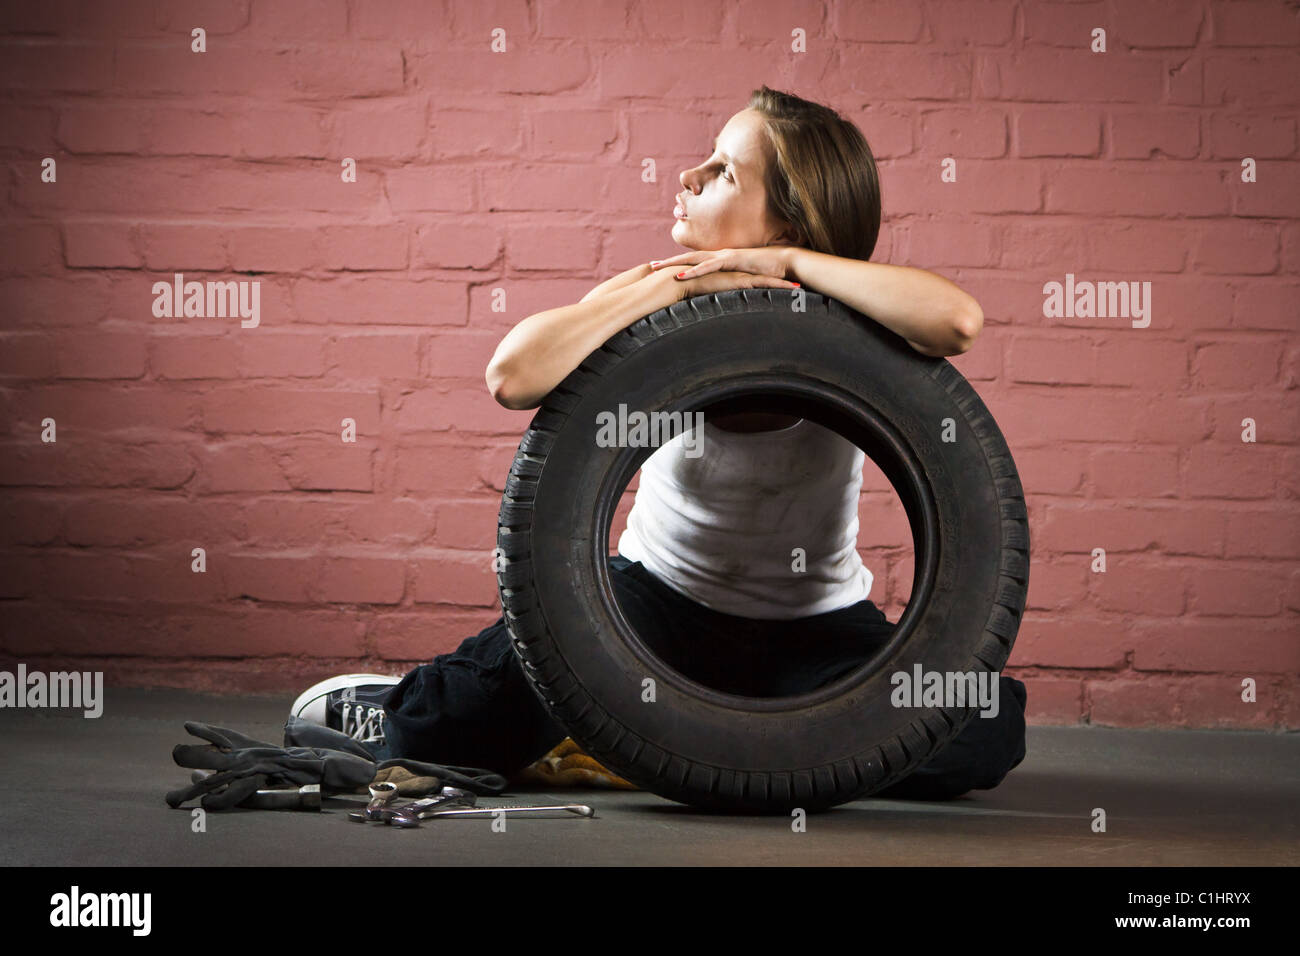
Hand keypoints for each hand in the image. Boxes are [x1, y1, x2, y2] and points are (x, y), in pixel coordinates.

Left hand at [648, 246, 798, 282]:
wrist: (787, 263)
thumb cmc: (769, 272)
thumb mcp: (745, 280)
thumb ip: (733, 285)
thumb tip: (723, 296)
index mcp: (722, 260)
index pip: (695, 262)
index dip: (677, 265)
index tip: (660, 270)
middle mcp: (720, 255)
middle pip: (689, 257)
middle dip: (669, 261)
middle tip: (649, 267)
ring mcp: (726, 256)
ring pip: (695, 259)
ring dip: (675, 263)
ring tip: (657, 269)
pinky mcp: (734, 260)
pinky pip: (711, 265)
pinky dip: (696, 270)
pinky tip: (682, 276)